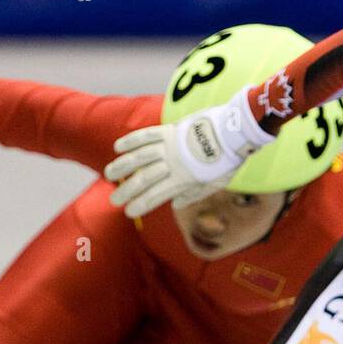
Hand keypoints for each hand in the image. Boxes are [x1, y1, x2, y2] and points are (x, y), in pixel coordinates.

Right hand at [104, 91, 273, 217]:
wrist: (234, 131)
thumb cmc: (228, 160)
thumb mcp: (216, 183)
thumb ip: (195, 194)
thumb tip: (176, 204)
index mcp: (183, 179)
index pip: (157, 195)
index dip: (142, 205)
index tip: (129, 213)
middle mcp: (172, 163)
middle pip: (144, 179)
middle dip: (127, 191)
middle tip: (113, 200)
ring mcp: (169, 146)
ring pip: (140, 157)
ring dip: (122, 167)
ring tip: (108, 175)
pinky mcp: (170, 130)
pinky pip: (147, 135)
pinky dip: (131, 141)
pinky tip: (118, 147)